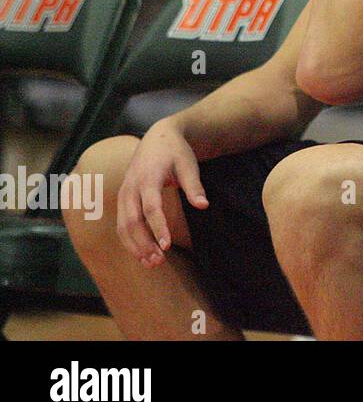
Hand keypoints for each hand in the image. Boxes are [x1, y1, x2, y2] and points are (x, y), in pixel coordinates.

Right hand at [115, 122, 207, 266]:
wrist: (157, 138)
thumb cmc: (175, 152)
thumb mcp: (188, 164)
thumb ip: (194, 185)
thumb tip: (203, 206)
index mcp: (148, 177)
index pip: (151, 207)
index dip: (157, 227)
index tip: (167, 245)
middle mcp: (131, 187)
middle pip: (132, 220)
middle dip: (144, 243)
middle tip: (159, 261)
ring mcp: (124, 193)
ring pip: (123, 225)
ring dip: (135, 246)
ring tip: (152, 263)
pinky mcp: (123, 199)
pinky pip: (121, 223)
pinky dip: (129, 240)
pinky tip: (142, 254)